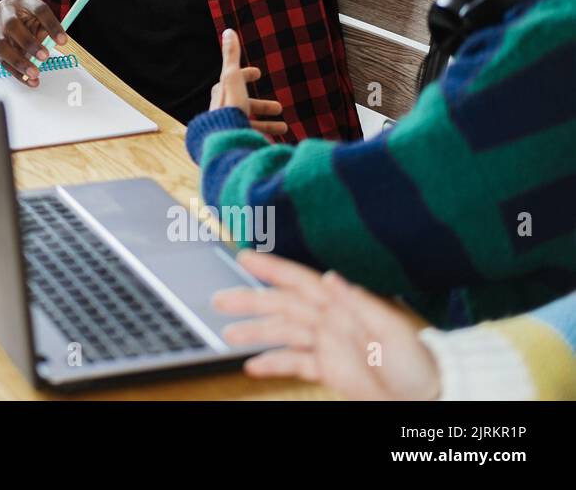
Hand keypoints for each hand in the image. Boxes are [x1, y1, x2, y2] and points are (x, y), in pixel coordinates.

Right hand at [0, 0, 68, 86]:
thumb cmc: (30, 20)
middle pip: (12, 25)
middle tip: (44, 57)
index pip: (39, 9)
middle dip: (29, 43)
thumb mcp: (41, 19)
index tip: (63, 41)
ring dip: (18, 61)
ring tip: (34, 73)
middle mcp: (5, 9)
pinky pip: (1, 60)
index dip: (52, 25)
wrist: (6, 18)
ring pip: (1, 45)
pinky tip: (29, 80)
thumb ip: (47, 30)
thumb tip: (56, 43)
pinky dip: (16, 72)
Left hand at [208, 29, 287, 136]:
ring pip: (249, 123)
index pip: (232, 80)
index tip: (258, 73)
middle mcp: (222, 110)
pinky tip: (274, 142)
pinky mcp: (233, 141)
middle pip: (244, 104)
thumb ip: (231, 56)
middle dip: (262, 105)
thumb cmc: (230, 105)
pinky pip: (250, 139)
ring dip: (267, 124)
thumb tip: (228, 31)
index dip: (246, 74)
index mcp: (222, 93)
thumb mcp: (232, 77)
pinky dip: (263, 138)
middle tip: (279, 107)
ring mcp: (228, 126)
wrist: (224, 139)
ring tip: (284, 128)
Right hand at [212, 251, 439, 399]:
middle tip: (218, 300)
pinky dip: (273, 363)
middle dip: (249, 301)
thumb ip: (357, 303)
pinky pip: (295, 363)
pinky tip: (253, 365)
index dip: (272, 269)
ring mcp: (328, 345)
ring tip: (228, 336)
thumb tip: (330, 278)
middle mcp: (330, 321)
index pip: (300, 281)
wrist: (433, 394)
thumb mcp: (391, 328)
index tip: (245, 258)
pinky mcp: (329, 369)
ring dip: (255, 332)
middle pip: (282, 306)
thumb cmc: (419, 360)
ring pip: (283, 334)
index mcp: (342, 305)